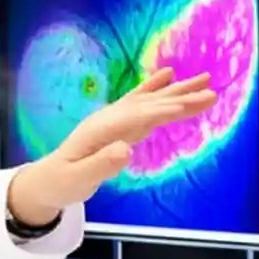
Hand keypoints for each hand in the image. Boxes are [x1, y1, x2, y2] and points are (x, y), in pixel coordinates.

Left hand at [6, 68, 216, 226]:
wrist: (48, 180)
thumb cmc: (62, 183)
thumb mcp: (78, 180)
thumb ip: (100, 165)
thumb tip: (125, 149)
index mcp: (101, 131)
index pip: (135, 119)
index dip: (158, 113)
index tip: (183, 106)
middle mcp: (109, 119)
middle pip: (148, 104)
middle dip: (179, 98)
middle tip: (211, 91)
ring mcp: (113, 119)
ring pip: (149, 101)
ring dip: (177, 91)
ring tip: (204, 79)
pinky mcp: (118, 124)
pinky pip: (140, 102)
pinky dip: (155, 89)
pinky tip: (168, 75)